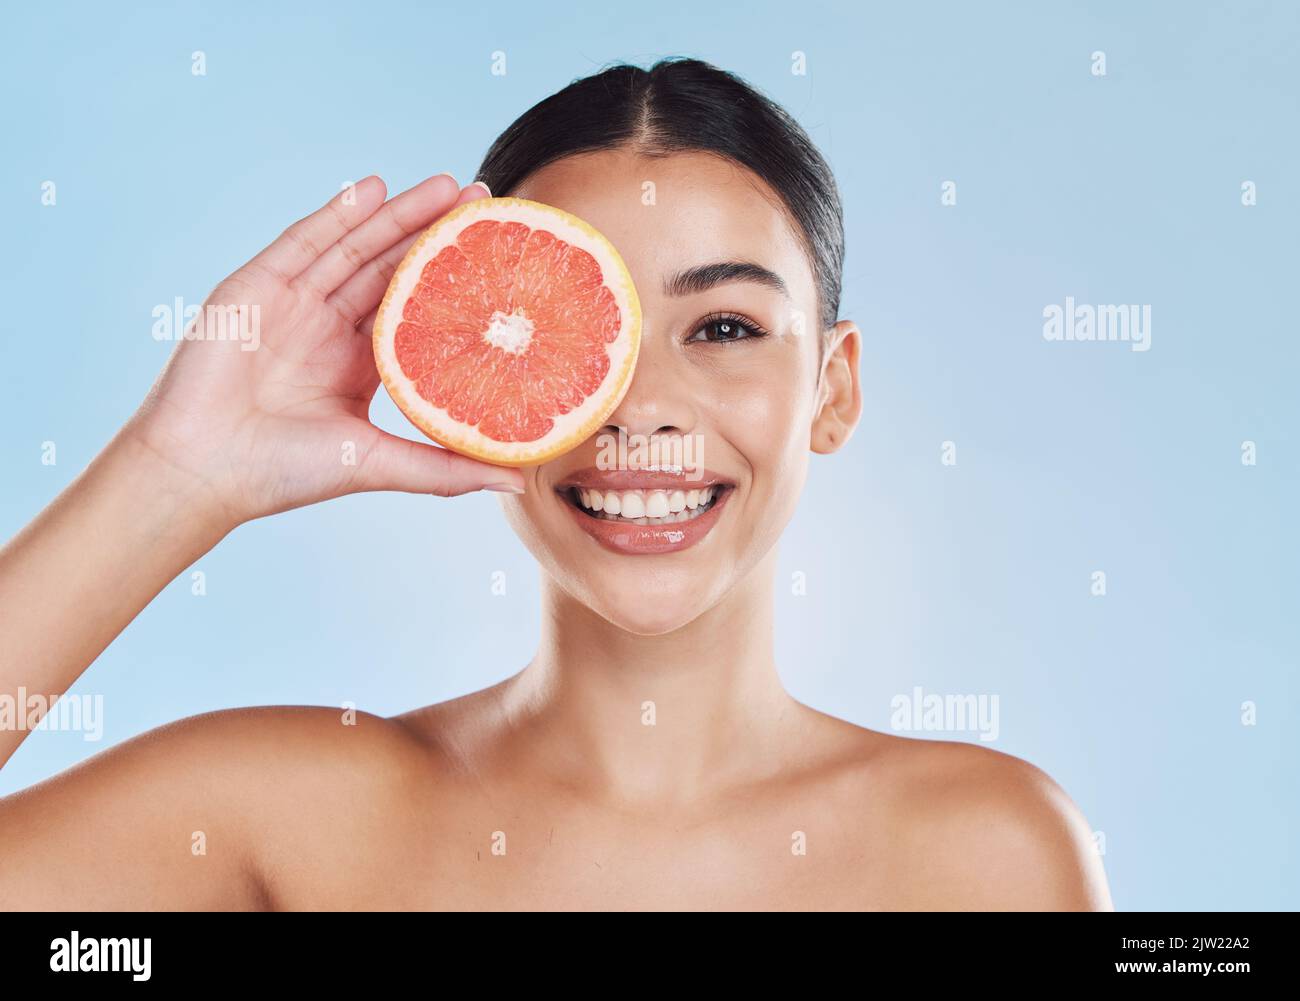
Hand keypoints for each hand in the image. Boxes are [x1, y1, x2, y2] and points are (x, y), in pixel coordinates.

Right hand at [129, 174, 523, 529]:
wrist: (203, 469)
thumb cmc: (284, 473)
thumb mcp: (380, 463)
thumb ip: (446, 469)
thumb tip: (519, 479)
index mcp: (357, 367)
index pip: (415, 311)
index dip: (453, 283)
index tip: (499, 258)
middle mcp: (328, 329)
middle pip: (390, 269)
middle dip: (434, 234)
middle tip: (483, 201)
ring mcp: (292, 304)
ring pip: (355, 247)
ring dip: (399, 214)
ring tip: (447, 186)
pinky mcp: (256, 286)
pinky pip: (303, 241)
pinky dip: (338, 214)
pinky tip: (375, 189)